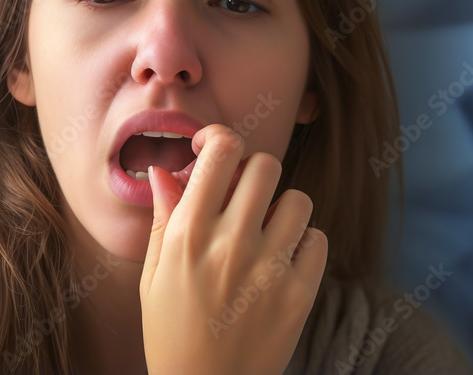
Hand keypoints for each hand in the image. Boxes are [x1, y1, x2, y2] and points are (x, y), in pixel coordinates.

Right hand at [140, 124, 327, 374]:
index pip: (221, 152)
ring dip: (283, 209)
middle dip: (254, 172)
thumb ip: (164, 219)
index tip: (215, 148)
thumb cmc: (173, 334)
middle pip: (266, 165)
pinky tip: (283, 262)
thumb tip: (164, 171)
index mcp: (189, 235)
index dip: (220, 138)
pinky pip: (317, 240)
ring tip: (267, 233)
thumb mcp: (155, 276)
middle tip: (244, 194)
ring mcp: (270, 269)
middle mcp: (232, 245)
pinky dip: (304, 245)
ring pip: (299, 200)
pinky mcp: (300, 293)